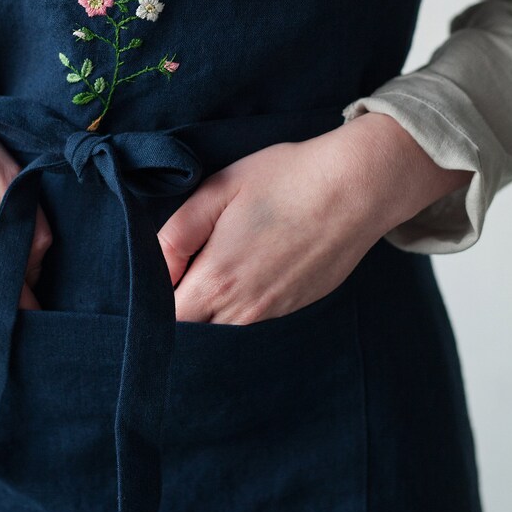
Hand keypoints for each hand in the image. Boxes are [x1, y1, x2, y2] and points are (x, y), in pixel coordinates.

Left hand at [157, 112, 472, 324]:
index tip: (161, 273)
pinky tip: (253, 268)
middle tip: (185, 270)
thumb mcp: (219, 188)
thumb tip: (158, 265)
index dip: (154, 300)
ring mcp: (275, 313)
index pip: (167, 319)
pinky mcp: (297, 307)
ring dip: (213, 310)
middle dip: (182, 310)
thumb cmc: (286, 178)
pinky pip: (256, 321)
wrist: (356, 187)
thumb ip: (178, 232)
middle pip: (195, 332)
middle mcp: (245, 308)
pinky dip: (243, 306)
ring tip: (221, 265)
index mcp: (218, 279)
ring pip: (226, 330)